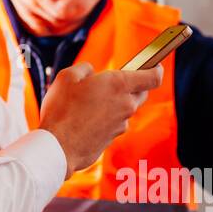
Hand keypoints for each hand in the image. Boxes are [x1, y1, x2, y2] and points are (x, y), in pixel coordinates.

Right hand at [38, 63, 163, 179]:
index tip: (154, 65)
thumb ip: (85, 69)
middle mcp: (125, 105)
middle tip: (111, 83)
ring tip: (86, 104)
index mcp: (118, 84)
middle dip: (132, 86)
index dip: (156, 69)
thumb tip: (91, 72)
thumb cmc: (61, 109)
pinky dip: (103, 121)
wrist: (57, 146)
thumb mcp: (67, 76)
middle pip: (141, 93)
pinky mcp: (113, 139)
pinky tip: (83, 121)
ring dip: (113, 105)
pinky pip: (113, 125)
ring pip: (124, 110)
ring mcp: (121, 124)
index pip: (153, 77)